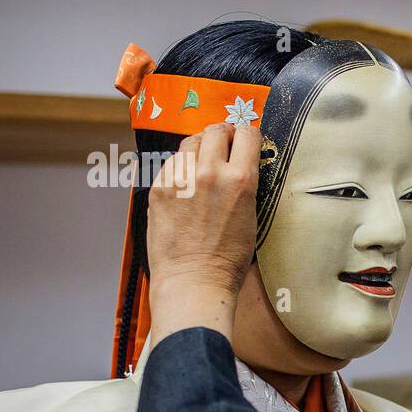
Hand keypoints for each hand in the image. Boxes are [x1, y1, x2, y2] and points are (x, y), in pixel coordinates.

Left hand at [146, 122, 259, 344]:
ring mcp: (180, 179)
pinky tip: (185, 185)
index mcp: (240, 180)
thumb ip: (244, 184)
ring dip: (200, 147)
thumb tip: (240, 163)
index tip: (245, 140)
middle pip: (216, 130)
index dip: (248, 134)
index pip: (247, 134)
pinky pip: (171, 164)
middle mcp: (209, 172)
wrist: (194, 281)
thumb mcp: (252, 217)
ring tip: (202, 163)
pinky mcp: (159, 188)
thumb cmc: (228, 259)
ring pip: (190, 142)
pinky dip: (180, 168)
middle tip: (224, 144)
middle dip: (223, 134)